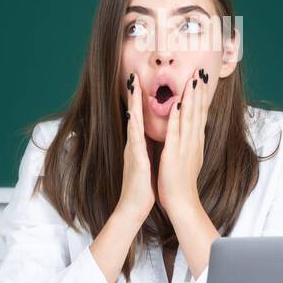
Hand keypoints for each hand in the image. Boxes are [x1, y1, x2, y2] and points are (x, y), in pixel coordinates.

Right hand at [118, 73, 154, 221]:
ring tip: (133, 87)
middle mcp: (133, 144)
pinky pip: (135, 141)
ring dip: (133, 105)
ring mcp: (133, 152)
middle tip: (133, 75)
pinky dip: (136, 127)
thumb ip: (146, 147)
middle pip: (134, 115)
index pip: (140, 117)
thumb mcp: (146, 161)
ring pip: (132, 123)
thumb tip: (150, 135)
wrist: (133, 208)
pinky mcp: (135, 161)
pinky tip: (135, 117)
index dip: (140, 100)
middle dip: (134, 95)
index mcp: (138, 144)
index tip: (141, 81)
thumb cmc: (141, 186)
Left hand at [157, 65, 214, 218]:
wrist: (182, 202)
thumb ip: (190, 144)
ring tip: (193, 79)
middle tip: (201, 70)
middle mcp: (194, 140)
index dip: (201, 96)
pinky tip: (179, 102)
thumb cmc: (182, 182)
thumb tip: (193, 134)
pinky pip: (176, 131)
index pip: (200, 114)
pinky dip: (178, 116)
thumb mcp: (189, 158)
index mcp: (196, 141)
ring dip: (192, 97)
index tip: (201, 79)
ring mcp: (186, 146)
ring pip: (190, 116)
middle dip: (199, 90)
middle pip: (198, 111)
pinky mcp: (174, 152)